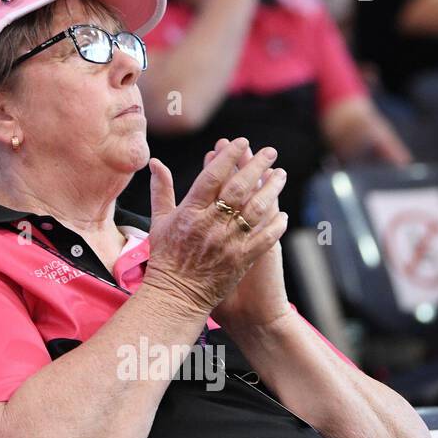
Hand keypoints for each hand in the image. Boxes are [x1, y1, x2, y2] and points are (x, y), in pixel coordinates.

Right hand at [141, 137, 289, 314]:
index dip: (228, 157)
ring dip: (271, 190)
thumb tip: (155, 162)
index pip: (211, 177)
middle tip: (270, 151)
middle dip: (256, 166)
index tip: (241, 142)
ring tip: (280, 175)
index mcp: (189, 213)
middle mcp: (209, 225)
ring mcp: (228, 243)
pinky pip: (264, 238)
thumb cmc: (166, 258)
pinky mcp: (241, 260)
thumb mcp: (159, 222)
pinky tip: (282, 213)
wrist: (176, 295)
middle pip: (238, 189)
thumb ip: (161, 190)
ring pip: (256, 210)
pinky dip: (276, 225)